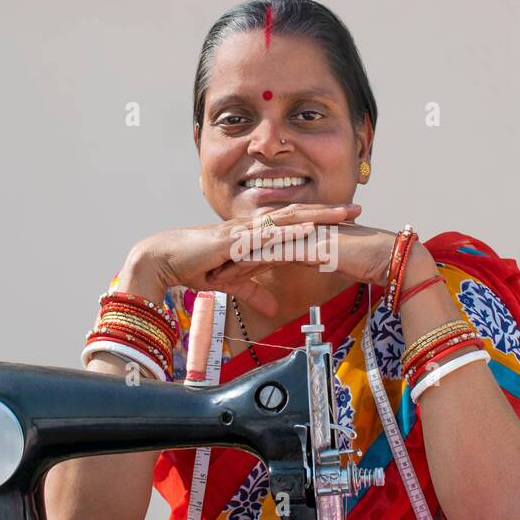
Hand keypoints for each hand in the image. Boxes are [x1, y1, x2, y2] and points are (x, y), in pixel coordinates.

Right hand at [130, 202, 361, 314]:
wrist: (162, 259)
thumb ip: (254, 293)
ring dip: (316, 216)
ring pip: (287, 220)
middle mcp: (253, 227)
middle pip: (298, 216)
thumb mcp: (230, 283)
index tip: (344, 223)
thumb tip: (274, 310)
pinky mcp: (234, 239)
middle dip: (328, 213)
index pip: (292, 225)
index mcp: (255, 235)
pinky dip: (288, 231)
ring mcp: (245, 230)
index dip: (318, 222)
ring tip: (342, 214)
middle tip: (357, 210)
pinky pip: (267, 234)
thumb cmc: (192, 267)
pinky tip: (308, 228)